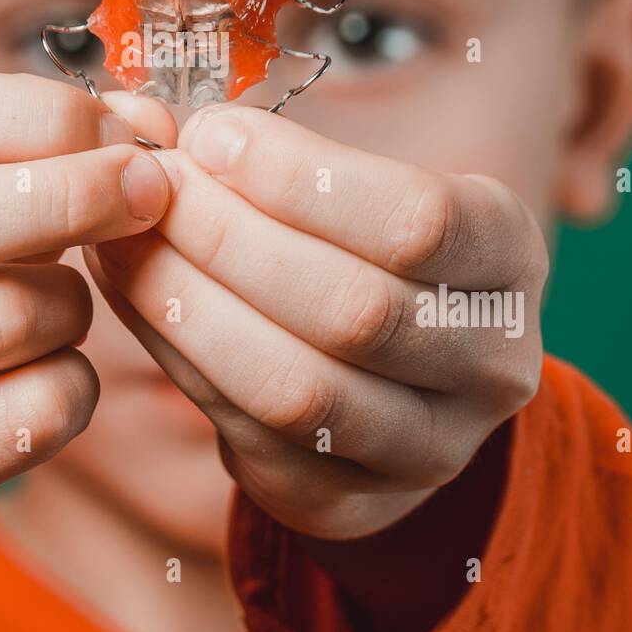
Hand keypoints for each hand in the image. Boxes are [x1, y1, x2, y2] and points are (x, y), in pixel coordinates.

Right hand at [0, 67, 170, 631]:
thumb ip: (15, 163)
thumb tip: (142, 118)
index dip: (35, 111)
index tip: (120, 130)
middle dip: (71, 191)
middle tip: (152, 188)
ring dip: (74, 304)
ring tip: (65, 312)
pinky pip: (27, 415)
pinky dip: (73, 388)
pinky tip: (54, 383)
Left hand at [87, 106, 546, 540]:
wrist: (409, 375)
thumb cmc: (371, 246)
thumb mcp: (371, 187)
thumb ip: (288, 161)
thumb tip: (161, 130)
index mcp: (507, 256)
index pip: (418, 221)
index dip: (299, 178)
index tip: (209, 135)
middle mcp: (490, 364)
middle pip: (351, 310)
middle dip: (225, 239)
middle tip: (148, 191)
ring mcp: (428, 449)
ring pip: (297, 390)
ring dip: (189, 308)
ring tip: (124, 245)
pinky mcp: (350, 502)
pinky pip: (250, 439)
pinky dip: (179, 362)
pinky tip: (135, 300)